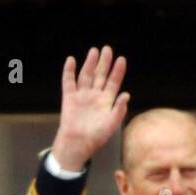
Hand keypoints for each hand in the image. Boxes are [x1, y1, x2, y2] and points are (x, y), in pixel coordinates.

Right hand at [49, 46, 129, 171]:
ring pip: (86, 76)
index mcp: (106, 102)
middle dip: (104, 63)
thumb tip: (126, 95)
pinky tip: (71, 61)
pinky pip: (69, 82)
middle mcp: (94, 96)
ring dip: (90, 63)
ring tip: (94, 51)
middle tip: (108, 49)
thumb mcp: (112, 124)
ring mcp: (82, 96)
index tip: (121, 60)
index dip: (117, 71)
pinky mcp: (69, 98)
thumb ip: (119, 109)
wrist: (77, 144)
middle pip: (100, 76)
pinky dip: (69, 71)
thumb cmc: (96, 137)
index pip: (113, 82)